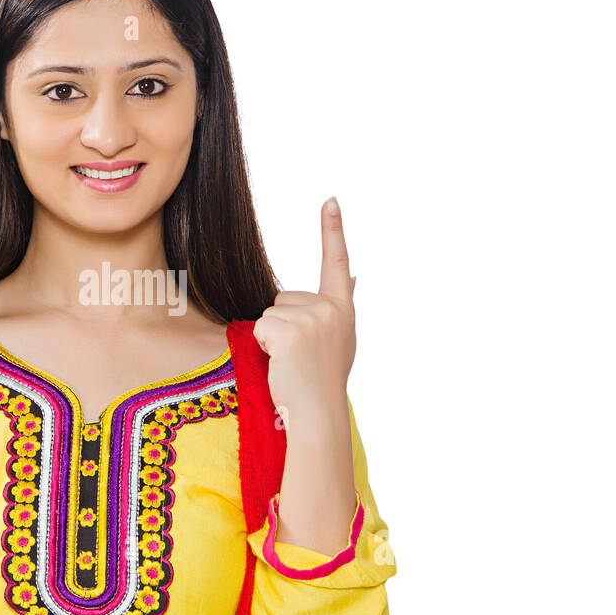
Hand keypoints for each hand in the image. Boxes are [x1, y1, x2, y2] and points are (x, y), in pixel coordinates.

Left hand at [252, 197, 357, 420]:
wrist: (318, 414)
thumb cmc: (321, 381)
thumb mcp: (340, 339)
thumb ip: (340, 307)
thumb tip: (355, 276)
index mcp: (343, 310)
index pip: (337, 264)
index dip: (333, 231)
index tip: (330, 200)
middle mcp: (332, 309)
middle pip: (282, 298)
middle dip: (282, 324)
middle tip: (299, 355)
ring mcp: (313, 319)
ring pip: (269, 313)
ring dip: (271, 338)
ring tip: (292, 361)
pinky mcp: (290, 330)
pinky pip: (260, 326)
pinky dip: (262, 345)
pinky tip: (282, 362)